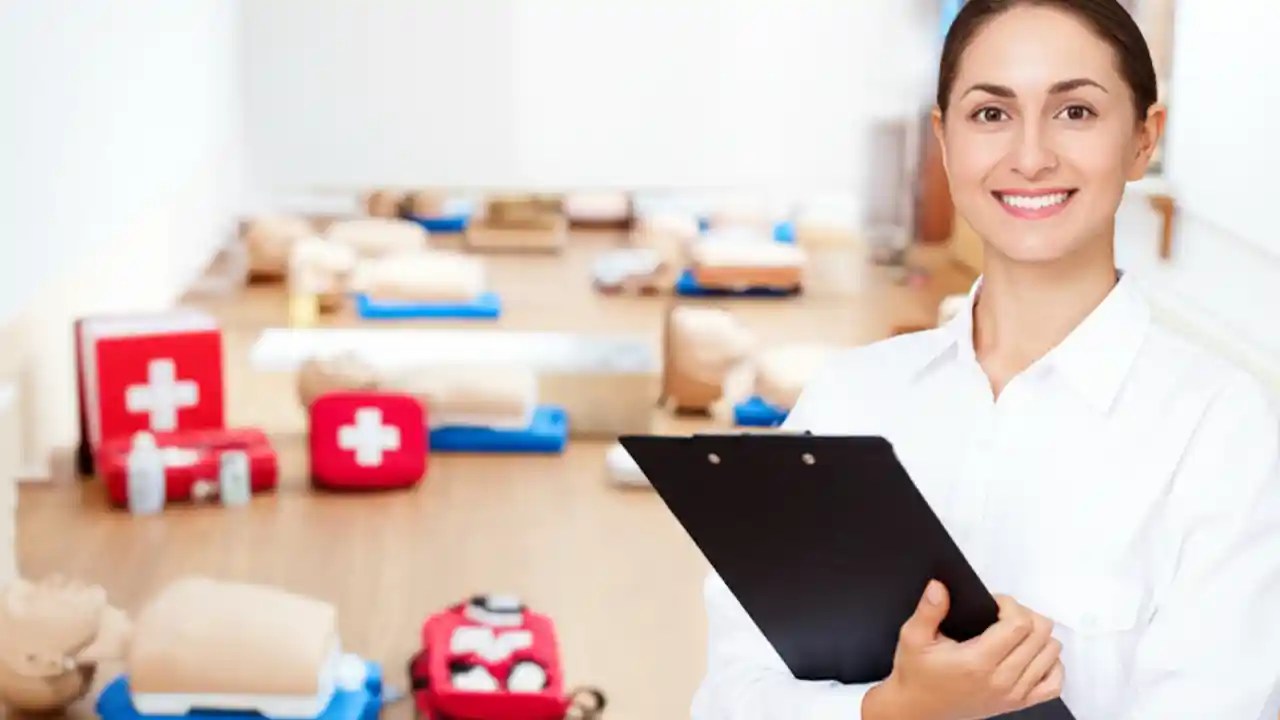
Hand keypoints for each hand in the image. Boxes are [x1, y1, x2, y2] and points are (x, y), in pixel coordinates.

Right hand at [862, 580, 1063, 719]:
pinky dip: (1051, 665)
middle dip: (1025, 614)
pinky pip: (1054, 684)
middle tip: (1004, 614)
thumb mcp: (913, 637)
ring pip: (1051, 654)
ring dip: (1038, 636)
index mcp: (978, 662)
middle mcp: (1001, 679)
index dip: (1011, 604)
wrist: (918, 709)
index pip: (1019, 624)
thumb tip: (939, 587)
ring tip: (1016, 631)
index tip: (995, 602)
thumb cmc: (917, 675)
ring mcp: (1013, 694)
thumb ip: (928, 610)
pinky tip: (1034, 655)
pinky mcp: (1018, 703)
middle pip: (1040, 634)